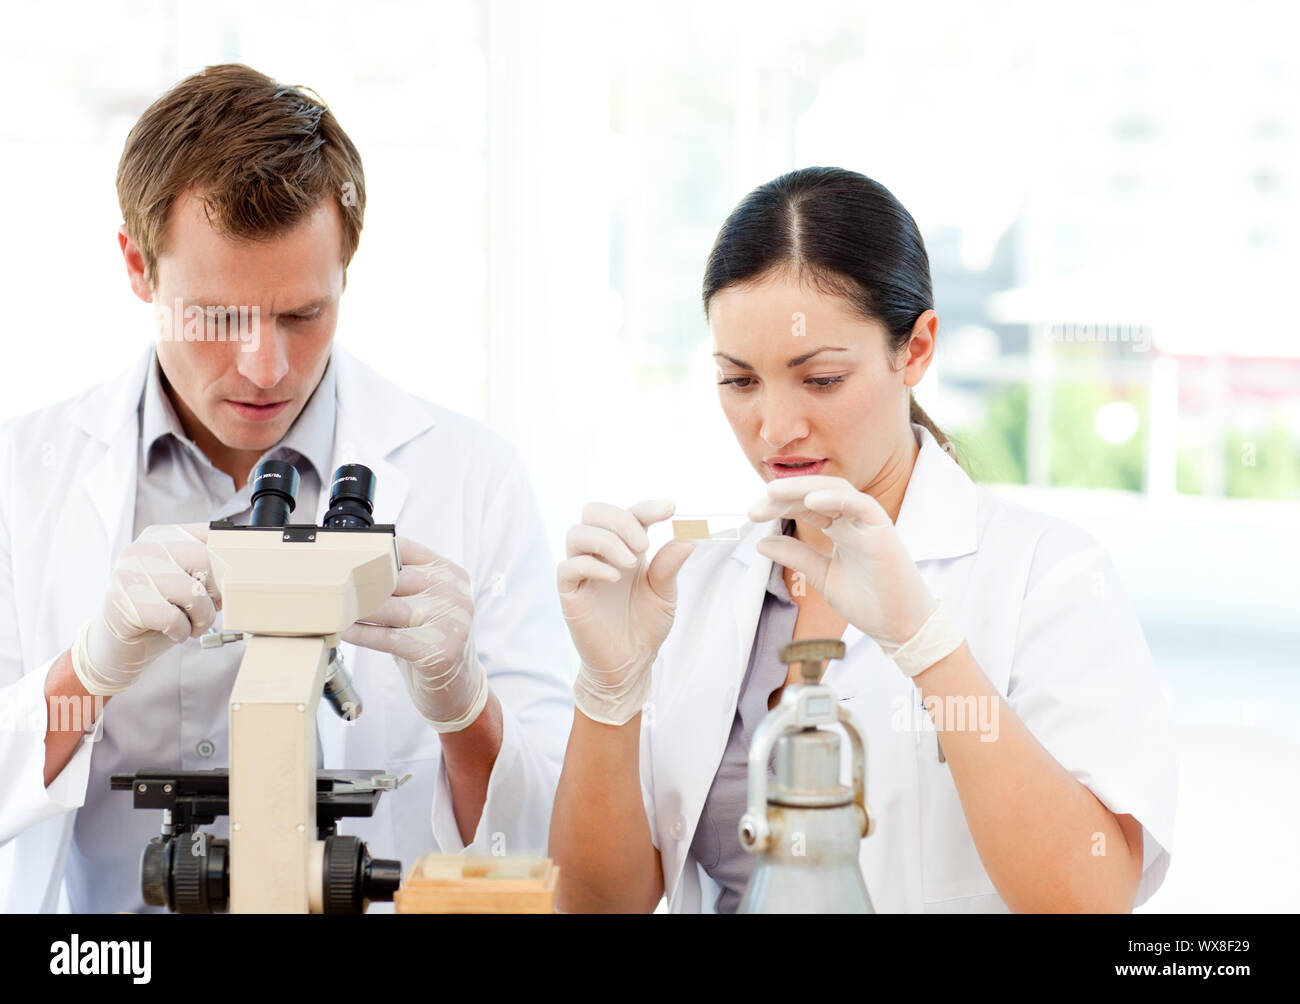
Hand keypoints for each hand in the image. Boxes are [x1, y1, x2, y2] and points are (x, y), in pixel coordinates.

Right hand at [72, 523, 220, 695]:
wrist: (117, 648)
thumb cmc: (160, 613)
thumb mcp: (189, 586)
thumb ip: (211, 572)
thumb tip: (247, 570)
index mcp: (161, 536)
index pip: (211, 536)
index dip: (230, 563)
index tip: (232, 584)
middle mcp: (143, 548)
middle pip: (205, 559)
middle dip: (217, 591)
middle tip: (209, 609)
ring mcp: (129, 573)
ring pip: (192, 591)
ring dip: (202, 617)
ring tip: (191, 624)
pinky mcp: (123, 601)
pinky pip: (173, 617)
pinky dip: (182, 631)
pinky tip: (172, 632)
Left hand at [342, 536, 486, 732]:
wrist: (458, 688)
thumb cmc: (430, 641)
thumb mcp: (424, 604)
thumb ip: (400, 583)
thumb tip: (350, 566)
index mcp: (449, 573)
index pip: (403, 549)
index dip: (369, 550)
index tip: (340, 554)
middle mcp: (453, 593)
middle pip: (391, 578)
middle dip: (355, 582)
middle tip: (325, 582)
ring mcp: (449, 621)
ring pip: (386, 607)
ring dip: (353, 609)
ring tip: (330, 607)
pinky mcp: (437, 650)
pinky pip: (386, 637)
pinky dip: (360, 634)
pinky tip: (343, 631)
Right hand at [557, 500, 694, 725]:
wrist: (629, 664)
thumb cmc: (646, 626)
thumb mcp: (665, 594)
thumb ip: (670, 565)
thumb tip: (687, 537)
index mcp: (627, 548)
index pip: (630, 514)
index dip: (647, 507)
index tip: (670, 509)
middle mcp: (601, 554)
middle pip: (593, 512)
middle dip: (619, 519)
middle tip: (643, 543)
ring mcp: (582, 571)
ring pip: (577, 533)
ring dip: (606, 541)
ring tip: (629, 563)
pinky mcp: (570, 592)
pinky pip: (568, 566)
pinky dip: (591, 564)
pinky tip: (614, 578)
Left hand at [748, 475, 936, 648]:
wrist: (899, 627)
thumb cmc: (869, 601)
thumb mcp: (822, 576)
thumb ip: (796, 556)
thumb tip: (761, 542)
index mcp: (839, 527)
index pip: (805, 506)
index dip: (777, 506)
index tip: (752, 515)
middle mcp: (853, 520)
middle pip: (815, 494)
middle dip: (783, 496)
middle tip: (754, 508)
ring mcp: (868, 522)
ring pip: (835, 490)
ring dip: (803, 488)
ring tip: (773, 493)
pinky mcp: (883, 530)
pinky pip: (859, 504)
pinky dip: (835, 498)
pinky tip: (811, 501)